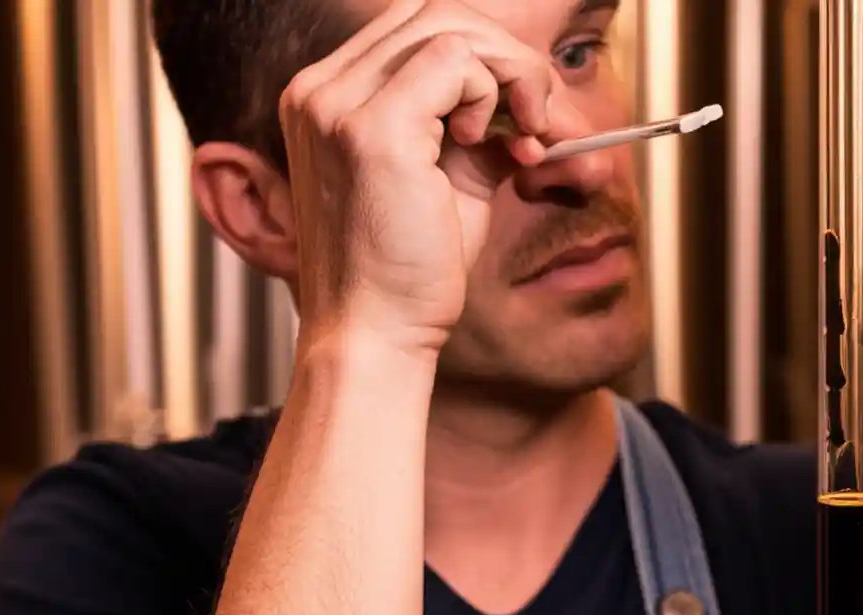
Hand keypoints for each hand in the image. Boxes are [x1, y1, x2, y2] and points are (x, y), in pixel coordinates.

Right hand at [279, 0, 556, 356]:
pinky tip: (496, 146)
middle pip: (433, 14)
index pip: (414, 30)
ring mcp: (338, 105)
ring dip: (512, 74)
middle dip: (506, 57)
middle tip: (543, 118)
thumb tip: (530, 98)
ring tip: (530, 135)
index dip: (484, 57)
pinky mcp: (372, 129)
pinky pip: (456, 60)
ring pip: (450, 28)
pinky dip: (496, 92)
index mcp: (326, 99)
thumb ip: (478, 126)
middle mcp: (319, 92)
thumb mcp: (449, 178)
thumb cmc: (407, 271)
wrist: (377, 334)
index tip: (525, 110)